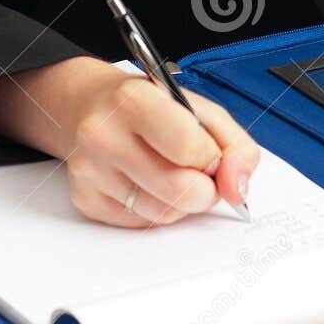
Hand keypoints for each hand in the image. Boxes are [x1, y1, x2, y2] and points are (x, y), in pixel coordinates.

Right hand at [64, 69, 260, 226]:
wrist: (87, 106)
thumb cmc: (150, 106)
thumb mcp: (199, 108)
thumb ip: (234, 146)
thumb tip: (237, 188)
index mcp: (135, 100)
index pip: (190, 149)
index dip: (212, 158)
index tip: (210, 153)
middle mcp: (104, 135)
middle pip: (180, 190)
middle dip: (205, 188)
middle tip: (201, 172)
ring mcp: (90, 170)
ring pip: (164, 213)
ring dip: (182, 201)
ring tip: (172, 172)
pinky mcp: (86, 200)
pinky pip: (143, 223)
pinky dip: (158, 208)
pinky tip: (148, 182)